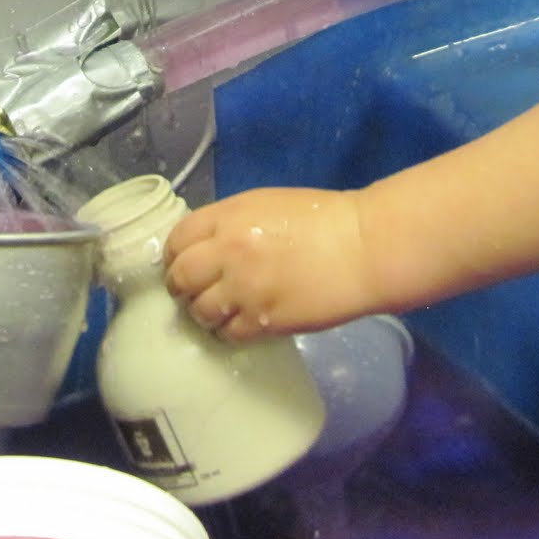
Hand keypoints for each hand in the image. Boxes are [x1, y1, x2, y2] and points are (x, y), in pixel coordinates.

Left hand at [163, 187, 374, 340]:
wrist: (363, 248)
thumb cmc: (322, 218)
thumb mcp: (265, 204)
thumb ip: (230, 223)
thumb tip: (205, 246)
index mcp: (228, 217)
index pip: (177, 239)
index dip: (175, 255)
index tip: (182, 264)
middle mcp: (228, 252)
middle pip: (180, 278)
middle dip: (181, 287)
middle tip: (193, 292)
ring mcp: (244, 289)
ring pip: (199, 312)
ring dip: (203, 313)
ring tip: (217, 312)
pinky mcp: (263, 321)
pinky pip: (227, 334)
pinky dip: (228, 332)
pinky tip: (239, 325)